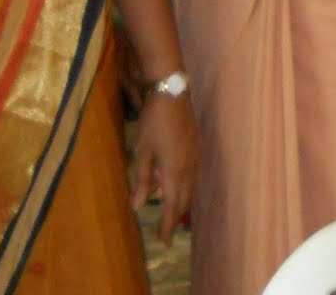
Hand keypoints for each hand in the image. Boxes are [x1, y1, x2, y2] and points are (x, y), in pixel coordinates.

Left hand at [128, 90, 197, 244]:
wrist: (172, 93)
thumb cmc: (152, 122)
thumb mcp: (142, 151)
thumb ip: (142, 180)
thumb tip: (138, 207)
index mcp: (175, 171)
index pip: (173, 206)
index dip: (168, 225)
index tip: (164, 242)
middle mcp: (190, 167)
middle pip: (185, 199)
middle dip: (176, 216)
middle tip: (166, 230)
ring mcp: (196, 156)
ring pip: (191, 186)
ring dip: (182, 200)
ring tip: (172, 210)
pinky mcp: (197, 146)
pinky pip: (194, 174)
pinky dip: (186, 185)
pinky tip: (176, 182)